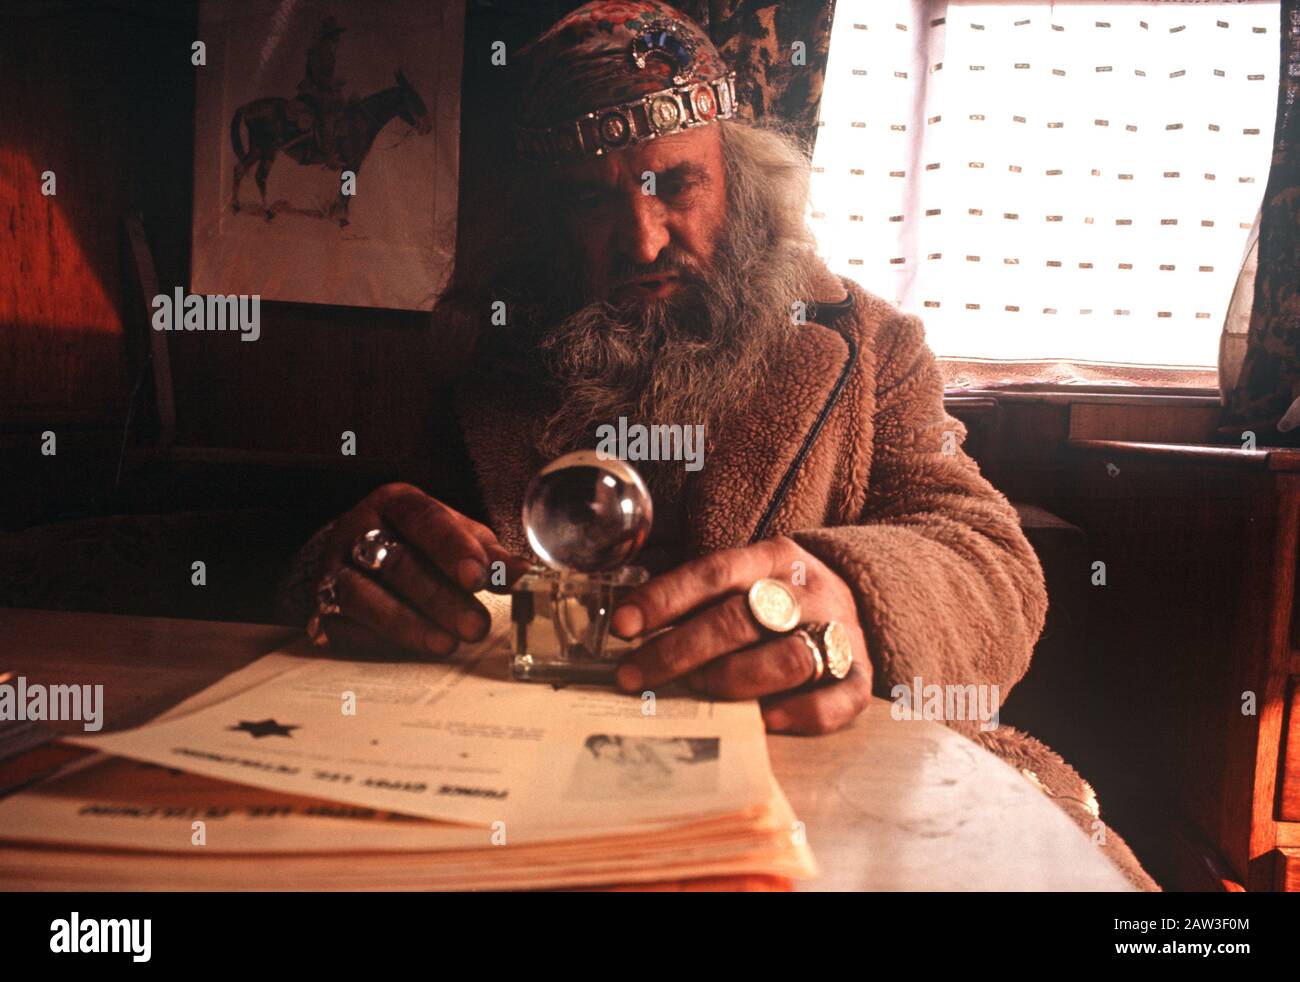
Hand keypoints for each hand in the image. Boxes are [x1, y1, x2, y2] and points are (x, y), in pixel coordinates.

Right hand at [312, 483, 529, 655]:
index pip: (424, 520)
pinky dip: (380, 641)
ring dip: (408, 624)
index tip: (479, 577)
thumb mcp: (455, 537)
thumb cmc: (419, 544)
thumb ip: (486, 554)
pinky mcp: (321, 605)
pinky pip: (346, 626)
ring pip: (364, 597)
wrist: (356, 555)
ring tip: (447, 644)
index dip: (452, 548)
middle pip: (397, 563)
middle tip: (476, 626)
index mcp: (396, 503)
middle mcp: (358, 530)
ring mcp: (333, 568)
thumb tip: (524, 572)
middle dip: (440, 598)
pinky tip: (411, 651)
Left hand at [610, 536, 871, 734]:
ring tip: (694, 693)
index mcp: (774, 559)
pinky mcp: (860, 675)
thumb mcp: (745, 581)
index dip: (665, 599)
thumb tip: (629, 632)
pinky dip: (801, 714)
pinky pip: (838, 699)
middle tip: (634, 674)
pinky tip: (763, 721)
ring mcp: (840, 633)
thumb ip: (699, 601)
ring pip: (787, 658)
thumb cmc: (779, 599)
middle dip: (680, 650)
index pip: (714, 573)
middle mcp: (809, 593)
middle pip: (740, 619)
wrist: (863, 600)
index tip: (622, 626)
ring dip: (732, 680)